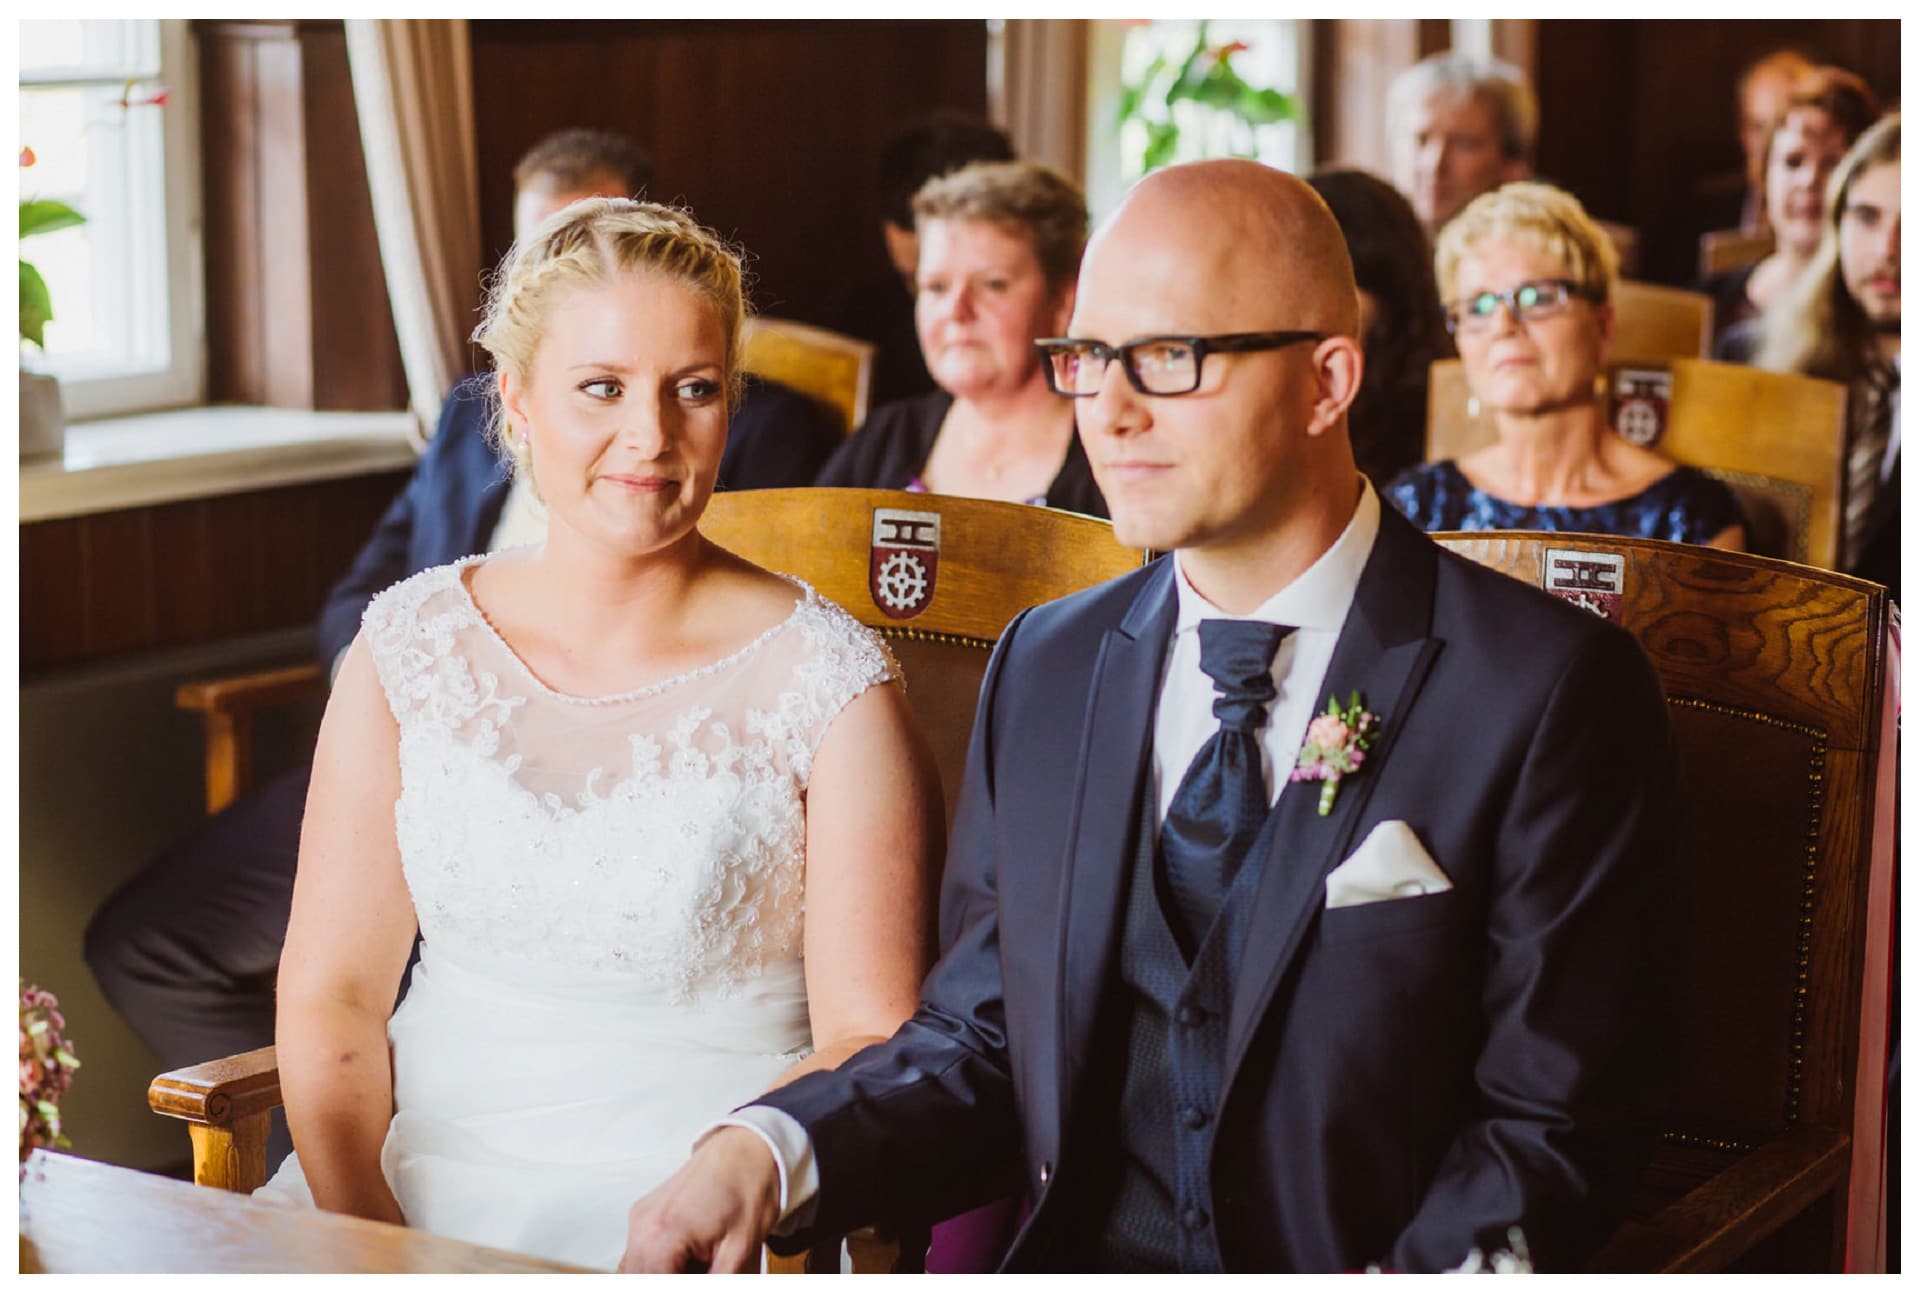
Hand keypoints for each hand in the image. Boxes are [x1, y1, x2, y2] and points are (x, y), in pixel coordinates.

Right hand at [619, 1127, 783, 1272]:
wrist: (749, 1149)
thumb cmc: (748, 1188)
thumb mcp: (739, 1251)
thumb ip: (718, 1282)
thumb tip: (708, 1289)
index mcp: (663, 1234)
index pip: (653, 1284)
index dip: (677, 1287)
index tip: (705, 1275)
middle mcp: (643, 1224)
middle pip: (639, 1277)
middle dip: (670, 1278)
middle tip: (705, 1267)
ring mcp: (641, 1216)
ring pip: (634, 1268)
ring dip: (661, 1272)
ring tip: (699, 1264)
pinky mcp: (645, 1213)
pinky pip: (639, 1252)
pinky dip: (657, 1264)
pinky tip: (688, 1260)